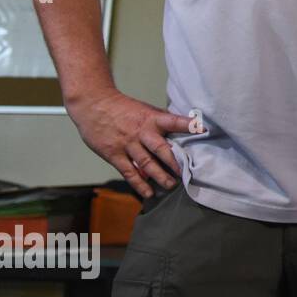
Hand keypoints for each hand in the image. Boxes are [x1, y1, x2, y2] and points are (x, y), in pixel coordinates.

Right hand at [67, 89, 190, 197]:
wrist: (93, 104)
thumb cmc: (122, 108)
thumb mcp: (144, 110)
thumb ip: (160, 121)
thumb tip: (182, 128)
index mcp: (151, 118)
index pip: (173, 121)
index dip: (188, 125)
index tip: (203, 129)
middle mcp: (141, 132)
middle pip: (160, 149)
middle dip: (173, 162)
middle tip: (184, 174)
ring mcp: (127, 144)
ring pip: (146, 163)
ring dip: (159, 176)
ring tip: (171, 185)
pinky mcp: (114, 154)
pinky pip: (128, 171)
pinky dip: (139, 183)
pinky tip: (148, 192)